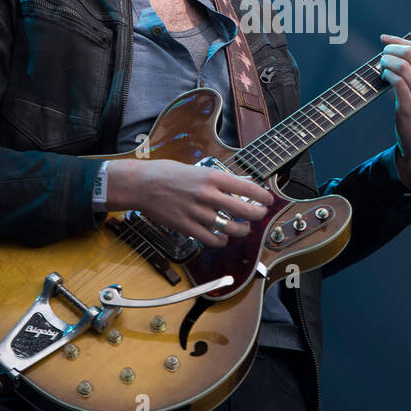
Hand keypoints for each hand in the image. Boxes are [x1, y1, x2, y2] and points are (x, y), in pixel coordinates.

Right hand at [105, 158, 273, 247]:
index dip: (263, 196)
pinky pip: (212, 239)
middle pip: (244, 210)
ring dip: (242, 230)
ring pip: (231, 228)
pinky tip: (222, 237)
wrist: (142, 184)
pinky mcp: (186, 227)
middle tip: (259, 215)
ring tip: (242, 228)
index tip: (268, 200)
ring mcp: (197, 212)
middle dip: (257, 215)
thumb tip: (241, 186)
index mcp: (211, 177)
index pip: (247, 188)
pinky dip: (222, 240)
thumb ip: (218, 180)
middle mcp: (207, 195)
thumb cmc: (168, 173)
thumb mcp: (197, 169)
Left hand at [378, 33, 410, 178]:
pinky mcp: (409, 107)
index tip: (385, 39)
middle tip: (381, 54)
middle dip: (391, 48)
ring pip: (402, 65)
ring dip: (386, 61)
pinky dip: (386, 75)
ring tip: (380, 66)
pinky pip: (396, 82)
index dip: (399, 40)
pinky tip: (382, 77)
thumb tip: (399, 53)